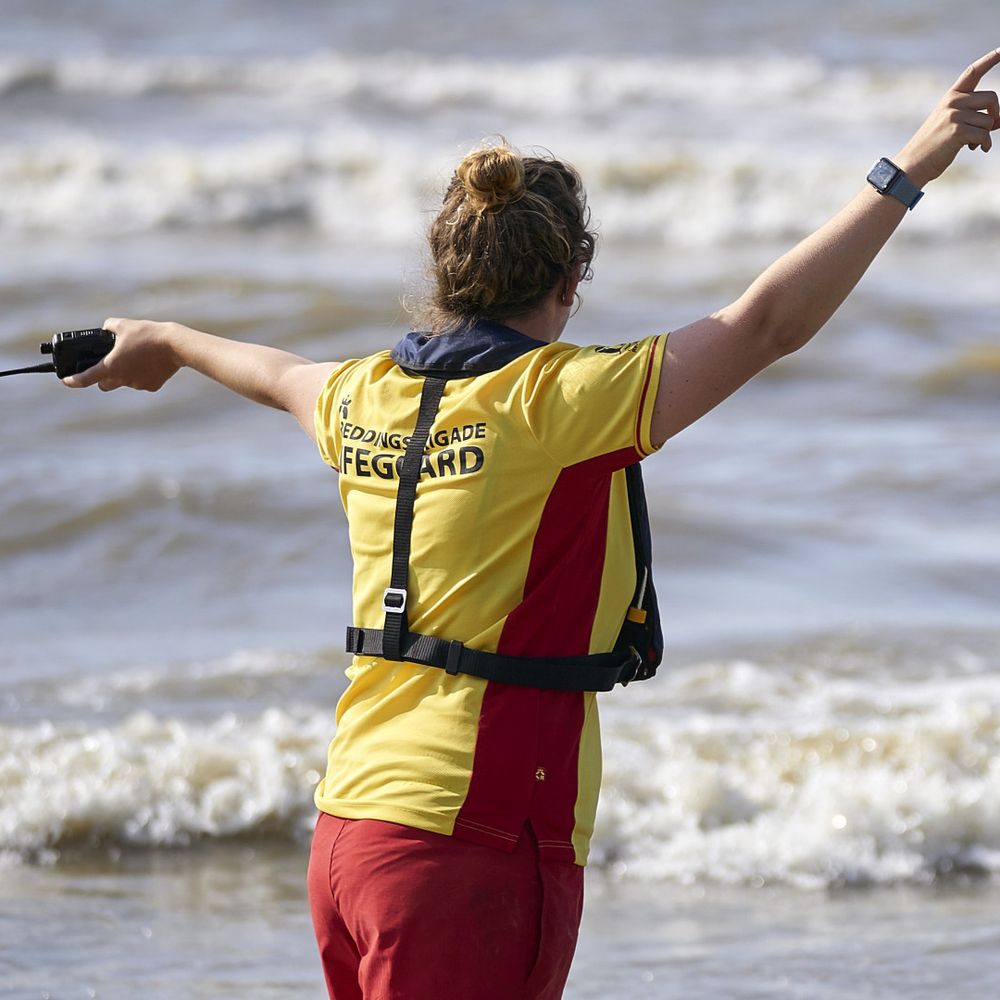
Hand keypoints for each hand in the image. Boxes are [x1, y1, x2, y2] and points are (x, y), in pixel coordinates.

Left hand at [62, 317, 180, 391]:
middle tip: (111, 364)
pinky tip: (151, 363)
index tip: (66, 381)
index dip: (73, 381)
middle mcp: (122, 378)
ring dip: (127, 373)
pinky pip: (143, 382)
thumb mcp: (123, 324)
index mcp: (110, 365)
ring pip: (126, 381)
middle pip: (105, 384)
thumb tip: (106, 330)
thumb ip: (109, 327)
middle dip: (104, 378)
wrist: (175, 346)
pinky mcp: (151, 386)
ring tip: (139, 356)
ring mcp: (137, 384)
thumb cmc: (148, 334)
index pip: (85, 378)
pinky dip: (143, 375)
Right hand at [893, 48, 999, 187]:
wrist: (913, 164)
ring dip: (985, 134)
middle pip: (992, 98)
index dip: (990, 59)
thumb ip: (973, 117)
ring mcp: (954, 116)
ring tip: (971, 143)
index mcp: (950, 97)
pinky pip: (984, 135)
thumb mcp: (951, 125)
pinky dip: (984, 144)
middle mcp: (952, 102)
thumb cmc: (933, 146)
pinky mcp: (957, 131)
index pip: (973, 72)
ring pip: (989, 120)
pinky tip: (975, 148)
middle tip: (992, 127)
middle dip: (995, 114)